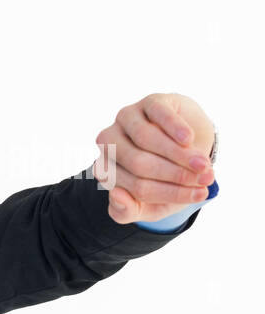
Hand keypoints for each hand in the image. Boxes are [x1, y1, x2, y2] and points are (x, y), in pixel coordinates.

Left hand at [93, 93, 215, 224]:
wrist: (186, 147)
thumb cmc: (164, 181)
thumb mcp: (147, 205)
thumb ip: (126, 210)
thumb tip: (116, 196)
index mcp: (105, 170)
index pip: (135, 186)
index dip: (170, 192)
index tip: (199, 196)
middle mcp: (108, 143)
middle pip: (139, 163)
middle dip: (177, 174)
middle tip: (207, 180)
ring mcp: (126, 119)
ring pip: (146, 138)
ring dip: (179, 154)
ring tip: (204, 165)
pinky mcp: (148, 103)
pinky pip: (158, 114)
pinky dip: (174, 127)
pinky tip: (189, 139)